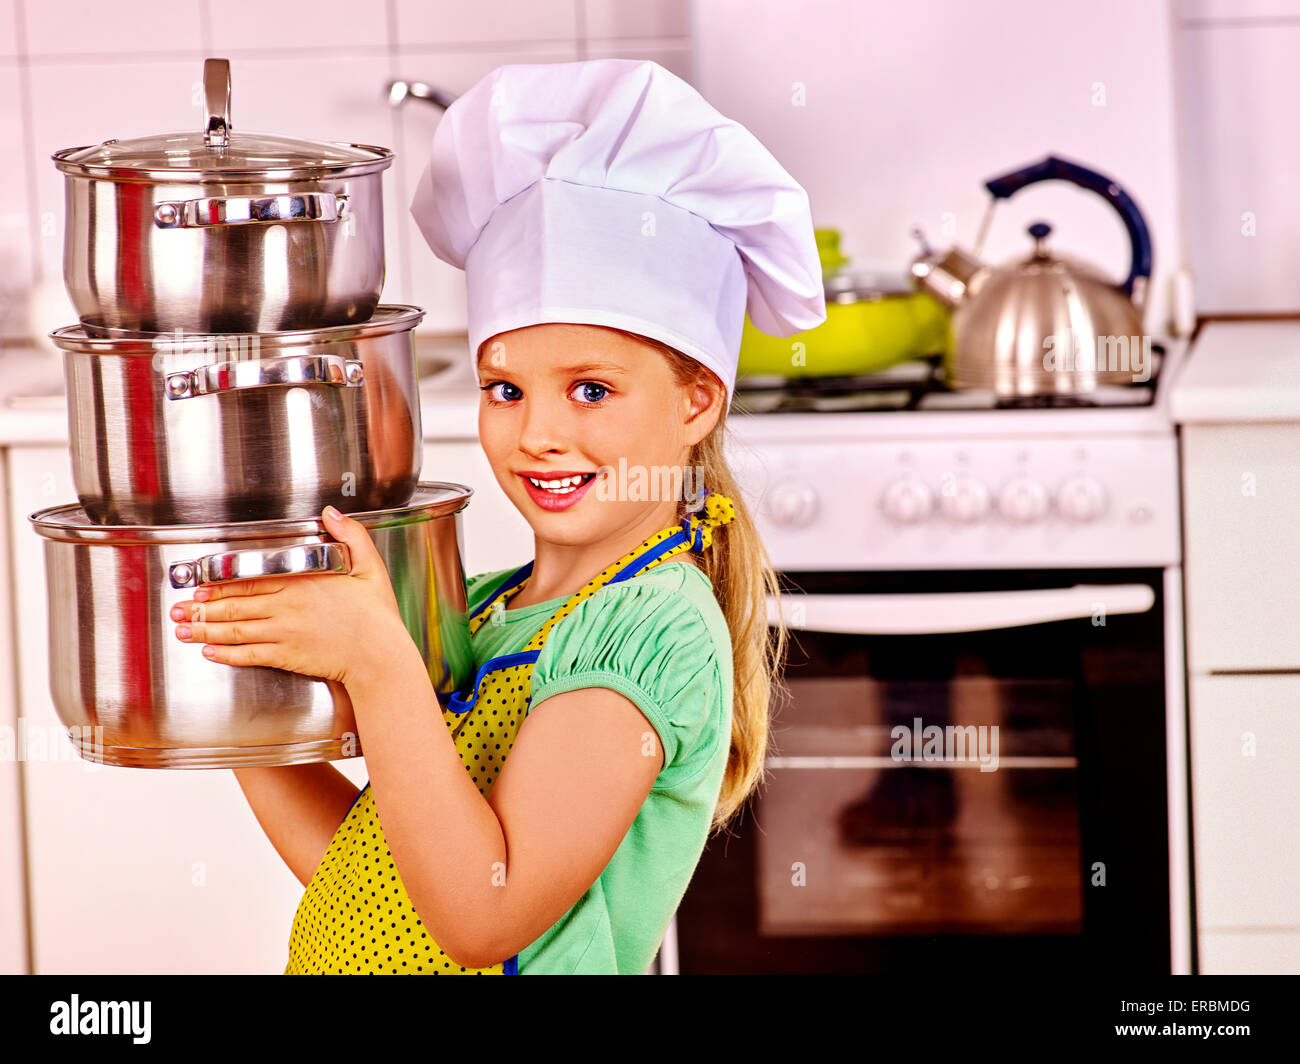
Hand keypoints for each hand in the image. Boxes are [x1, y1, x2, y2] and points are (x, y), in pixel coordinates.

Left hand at [170, 506, 410, 688]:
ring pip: (235, 630)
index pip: (251, 580)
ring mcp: (284, 633)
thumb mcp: (370, 566)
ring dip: (205, 630)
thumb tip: (331, 513)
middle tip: (179, 608)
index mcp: (302, 582)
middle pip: (235, 605)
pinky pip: (249, 655)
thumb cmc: (377, 615)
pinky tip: (210, 653)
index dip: (221, 583)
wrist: (380, 654)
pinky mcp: (287, 657)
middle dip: (202, 607)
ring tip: (183, 629)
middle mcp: (287, 607)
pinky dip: (226, 654)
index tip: (200, 584)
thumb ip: (350, 536)